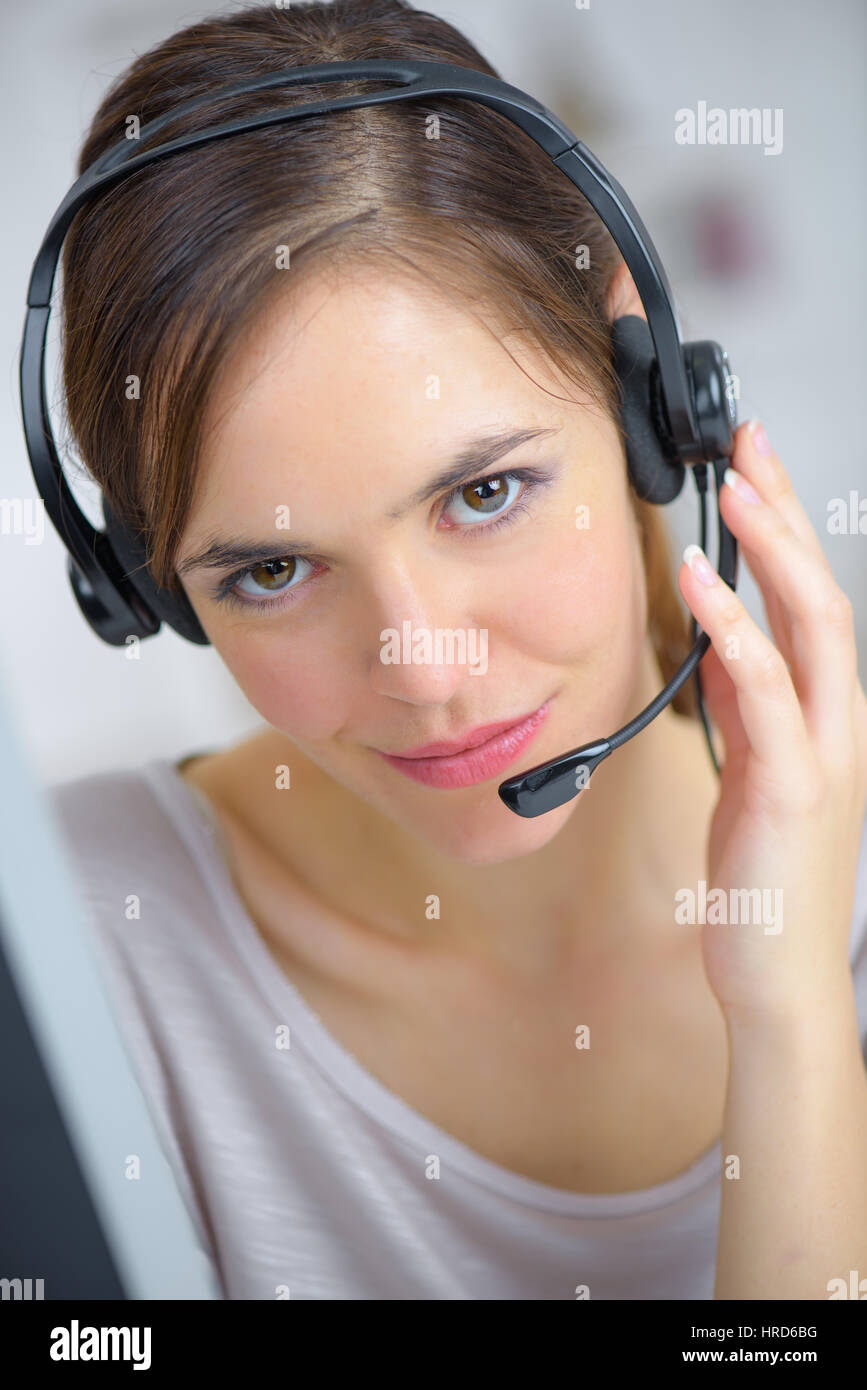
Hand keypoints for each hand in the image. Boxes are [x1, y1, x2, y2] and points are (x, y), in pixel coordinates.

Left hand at [677, 419, 866, 1022]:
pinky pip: (768, 690)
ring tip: (732, 487)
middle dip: (785, 511)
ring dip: (773, 550)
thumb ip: (746, 707)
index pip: (808, 601)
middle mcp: (838, 720)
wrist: (776, 972)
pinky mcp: (796, 784)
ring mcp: (826, 750)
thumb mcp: (750, 771)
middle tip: (749, 441)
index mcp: (824, 714)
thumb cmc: (764, 875)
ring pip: (814, 627)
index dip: (782, 529)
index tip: (749, 468)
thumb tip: (723, 642)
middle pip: (821, 592)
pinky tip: (700, 584)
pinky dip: (735, 630)